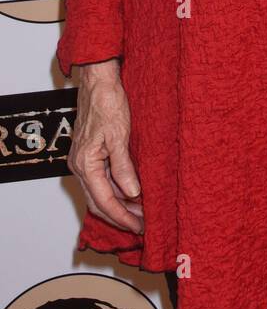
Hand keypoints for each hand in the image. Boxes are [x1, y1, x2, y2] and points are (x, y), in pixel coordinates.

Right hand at [68, 60, 143, 234]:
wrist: (99, 82)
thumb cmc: (107, 103)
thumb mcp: (119, 136)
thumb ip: (123, 167)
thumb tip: (132, 193)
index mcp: (85, 164)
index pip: (104, 201)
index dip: (123, 216)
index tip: (140, 226)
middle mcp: (80, 166)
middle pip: (99, 202)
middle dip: (121, 216)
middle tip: (143, 225)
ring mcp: (84, 161)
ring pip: (100, 193)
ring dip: (120, 205)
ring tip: (141, 213)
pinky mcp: (91, 155)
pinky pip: (102, 181)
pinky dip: (116, 191)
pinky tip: (131, 194)